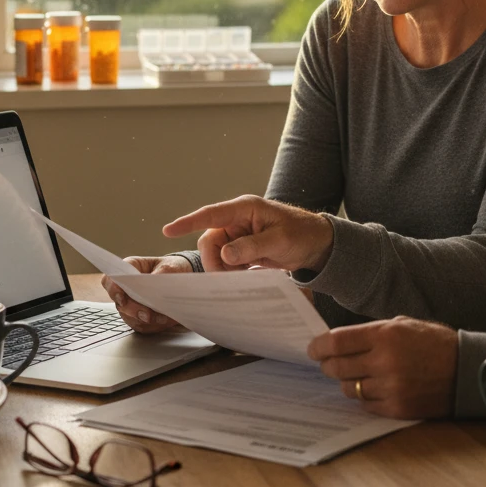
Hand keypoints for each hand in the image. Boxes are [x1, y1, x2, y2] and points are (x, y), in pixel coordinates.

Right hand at [101, 255, 191, 333]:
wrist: (182, 279)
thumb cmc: (172, 267)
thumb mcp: (171, 266)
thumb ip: (161, 273)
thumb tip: (153, 286)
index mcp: (129, 269)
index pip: (111, 279)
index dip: (113, 289)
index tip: (121, 298)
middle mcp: (126, 288)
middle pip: (120, 303)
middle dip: (134, 310)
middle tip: (148, 315)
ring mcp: (131, 304)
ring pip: (130, 317)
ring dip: (146, 320)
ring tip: (164, 318)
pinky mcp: (139, 317)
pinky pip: (141, 326)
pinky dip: (153, 326)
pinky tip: (165, 321)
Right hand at [162, 195, 334, 272]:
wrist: (317, 244)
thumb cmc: (302, 234)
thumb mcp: (279, 240)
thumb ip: (252, 247)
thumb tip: (225, 255)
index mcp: (245, 208)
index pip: (211, 214)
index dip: (188, 222)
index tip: (168, 230)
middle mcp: (238, 220)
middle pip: (210, 241)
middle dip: (215, 261)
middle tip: (230, 277)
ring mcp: (239, 234)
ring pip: (216, 254)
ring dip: (224, 269)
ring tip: (245, 275)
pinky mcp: (242, 248)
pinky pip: (225, 261)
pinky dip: (231, 271)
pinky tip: (246, 275)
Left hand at [308, 316, 457, 419]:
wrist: (465, 370)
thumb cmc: (433, 343)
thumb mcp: (403, 324)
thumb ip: (371, 332)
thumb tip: (338, 341)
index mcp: (385, 335)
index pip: (337, 342)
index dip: (319, 346)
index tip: (313, 349)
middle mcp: (385, 361)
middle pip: (337, 367)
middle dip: (328, 365)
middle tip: (328, 363)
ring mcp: (391, 387)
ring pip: (348, 388)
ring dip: (347, 381)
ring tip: (356, 374)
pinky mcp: (398, 408)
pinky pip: (365, 405)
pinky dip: (365, 397)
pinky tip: (374, 387)